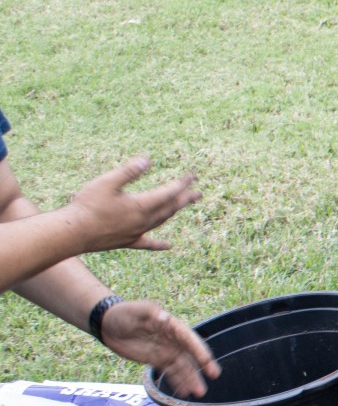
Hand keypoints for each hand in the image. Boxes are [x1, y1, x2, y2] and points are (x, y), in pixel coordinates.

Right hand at [66, 158, 200, 252]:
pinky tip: (168, 246)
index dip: (182, 184)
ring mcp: (136, 233)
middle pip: (170, 208)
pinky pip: (148, 243)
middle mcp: (144, 221)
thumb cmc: (87, 205)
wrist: (72, 233)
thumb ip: (129, 172)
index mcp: (141, 205)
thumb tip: (147, 160)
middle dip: (185, 199)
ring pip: (161, 222)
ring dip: (173, 213)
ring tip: (181, 206)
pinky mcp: (127, 242)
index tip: (192, 176)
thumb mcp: (107, 182)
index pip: (169, 193)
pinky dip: (159, 244)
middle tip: (198, 193)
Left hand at [99, 301, 219, 399]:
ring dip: (191, 378)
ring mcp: (165, 351)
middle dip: (202, 367)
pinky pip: (170, 373)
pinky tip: (184, 392)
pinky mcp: (156, 360)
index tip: (208, 363)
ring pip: (182, 367)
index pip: (190, 340)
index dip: (200, 351)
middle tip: (214, 376)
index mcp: (172, 327)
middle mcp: (173, 340)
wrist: (108, 324)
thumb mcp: (137, 310)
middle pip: (191, 355)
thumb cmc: (123, 313)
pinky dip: (177, 382)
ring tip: (198, 392)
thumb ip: (151, 313)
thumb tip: (165, 318)